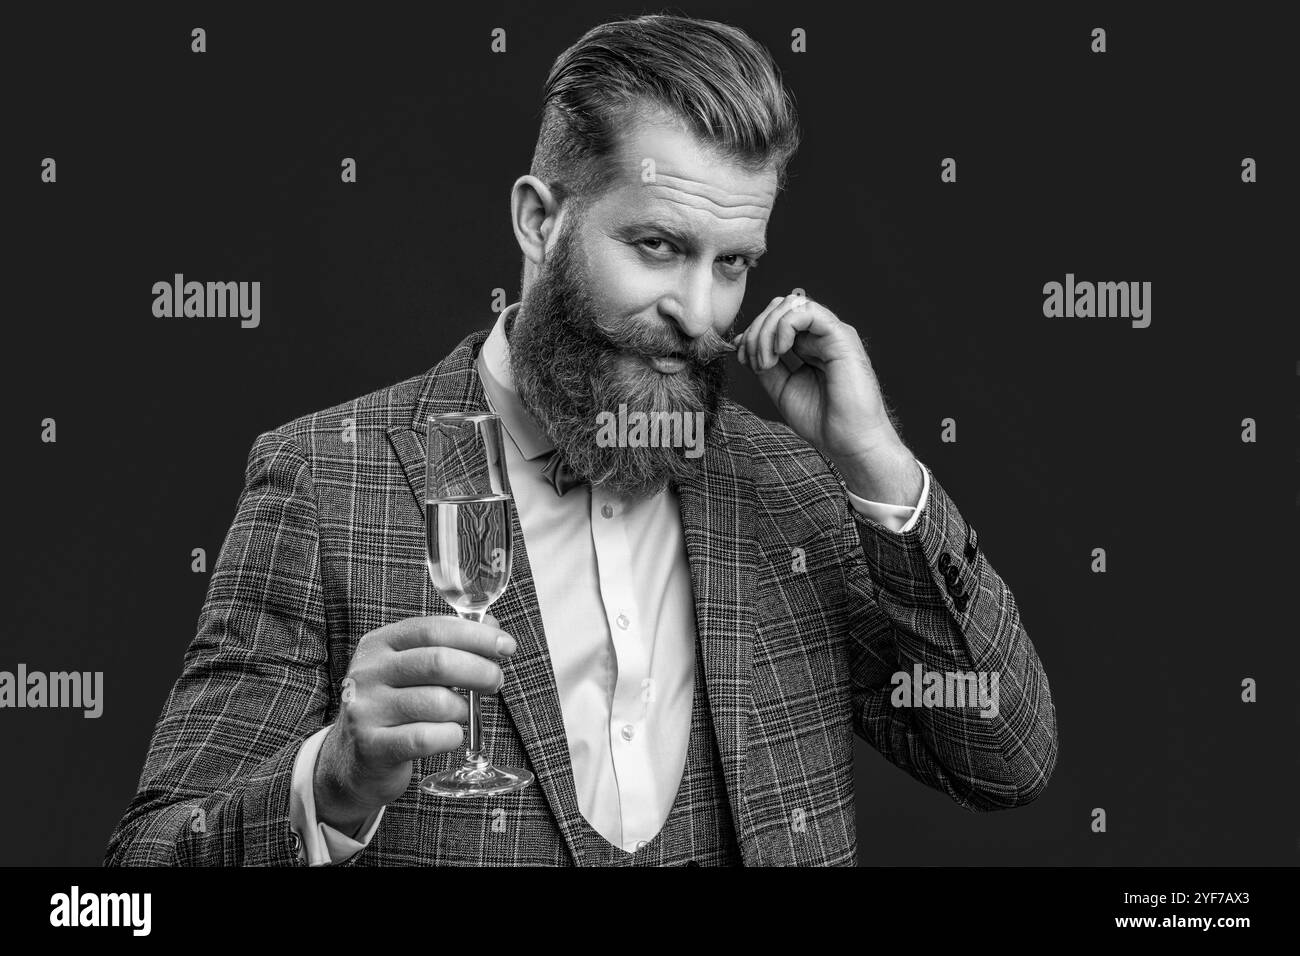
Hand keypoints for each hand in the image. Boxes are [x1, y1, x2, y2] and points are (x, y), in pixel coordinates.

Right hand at [313, 614, 515, 833]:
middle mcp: (368, 672)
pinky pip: (427, 738)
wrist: (354, 760)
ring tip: (464, 713)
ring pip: (437, 702)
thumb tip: (493, 628)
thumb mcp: (412, 668)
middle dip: (480, 671)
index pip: (433, 629)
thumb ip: (449, 645)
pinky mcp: (371, 747)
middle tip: (496, 682)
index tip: (506, 646)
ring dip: (464, 709)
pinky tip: (450, 736)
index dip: (475, 635)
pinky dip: (451, 736)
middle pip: (438, 662)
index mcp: (380, 644)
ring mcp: (366, 709)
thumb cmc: (395, 706)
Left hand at [734, 293, 919, 502]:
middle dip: (756, 330)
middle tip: (754, 362)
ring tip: (766, 361)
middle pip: (779, 306)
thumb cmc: (821, 421)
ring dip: (767, 330)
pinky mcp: (841, 336)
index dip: (752, 333)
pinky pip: (806, 310)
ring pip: (790, 304)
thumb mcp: (781, 388)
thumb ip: (764, 364)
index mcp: (807, 346)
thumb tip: (742, 342)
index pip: (774, 319)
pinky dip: (784, 326)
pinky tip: (780, 351)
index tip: (742, 359)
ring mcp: (832, 333)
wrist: (849, 441)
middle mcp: (820, 335)